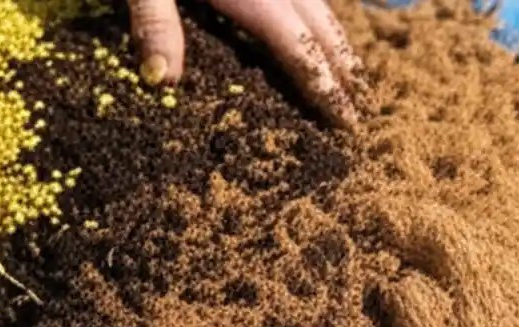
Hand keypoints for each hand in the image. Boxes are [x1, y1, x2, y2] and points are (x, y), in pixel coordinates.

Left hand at [128, 0, 362, 126]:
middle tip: (364, 107)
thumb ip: (154, 20)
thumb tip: (164, 80)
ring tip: (351, 70)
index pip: (297, 45)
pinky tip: (310, 17)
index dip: (322, 84)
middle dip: (344, 65)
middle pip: (321, 21)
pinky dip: (313, 8)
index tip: (346, 122)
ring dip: (336, 35)